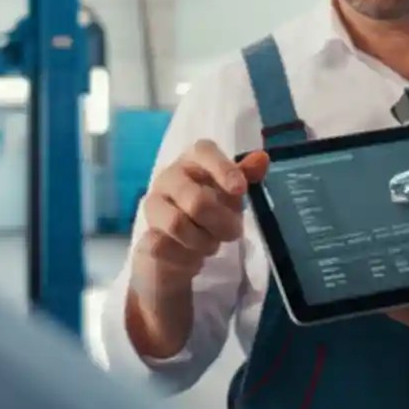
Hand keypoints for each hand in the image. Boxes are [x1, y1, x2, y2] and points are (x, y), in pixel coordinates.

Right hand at [125, 142, 267, 358]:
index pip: (203, 151)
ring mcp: (153, 205)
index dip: (223, 168)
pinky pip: (165, 247)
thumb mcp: (230, 193)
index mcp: (192, 161)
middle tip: (233, 233)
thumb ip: (245, 176)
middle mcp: (168, 177)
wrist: (177, 245)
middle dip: (220, 221)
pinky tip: (192, 255)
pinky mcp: (146, 235)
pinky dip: (187, 257)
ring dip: (204, 241)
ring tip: (212, 243)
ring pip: (178, 225)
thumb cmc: (208, 208)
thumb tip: (262, 159)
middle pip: (195, 199)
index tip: (241, 189)